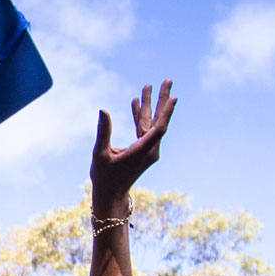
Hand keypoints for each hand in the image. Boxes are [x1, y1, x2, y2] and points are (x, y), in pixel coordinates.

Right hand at [91, 80, 176, 209]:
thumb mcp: (100, 154)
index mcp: (142, 151)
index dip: (166, 112)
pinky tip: (135, 102)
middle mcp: (150, 150)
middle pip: (158, 121)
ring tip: (148, 86)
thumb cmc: (104, 177)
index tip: (174, 97)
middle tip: (168, 80)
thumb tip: (103, 110)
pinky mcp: (143, 151)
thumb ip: (103, 132)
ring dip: (149, 105)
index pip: (159, 129)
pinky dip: (139, 117)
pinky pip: (144, 130)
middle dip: (162, 100)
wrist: (111, 195)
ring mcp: (148, 150)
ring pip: (151, 123)